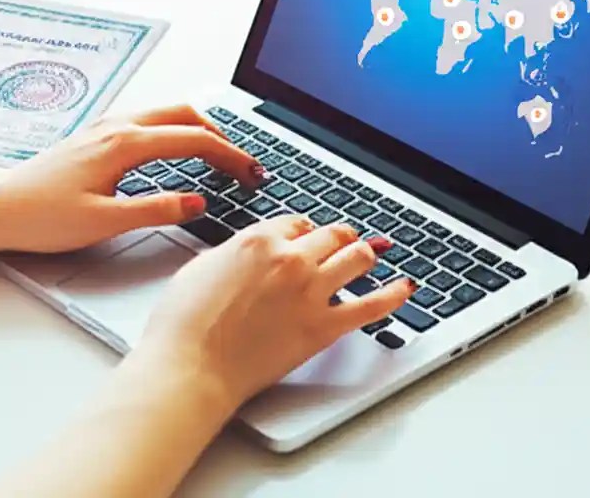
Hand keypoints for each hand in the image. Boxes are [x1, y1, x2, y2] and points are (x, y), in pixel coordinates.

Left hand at [0, 105, 262, 253]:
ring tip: (220, 158)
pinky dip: (176, 132)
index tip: (253, 174)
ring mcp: (104, 128)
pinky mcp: (95, 137)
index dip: (232, 156)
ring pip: (167, 114)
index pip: (195, 140)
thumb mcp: (104, 222)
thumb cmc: (39, 217)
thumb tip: (197, 202)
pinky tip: (177, 154)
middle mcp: (116, 127)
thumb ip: (156, 209)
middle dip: (223, 136)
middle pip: (186, 115)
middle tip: (244, 164)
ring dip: (200, 130)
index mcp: (124, 144)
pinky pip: (148, 123)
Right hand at [138, 216, 415, 411]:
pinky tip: (405, 287)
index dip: (302, 232)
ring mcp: (311, 292)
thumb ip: (235, 253)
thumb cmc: (184, 324)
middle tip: (340, 243)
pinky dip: (394, 295)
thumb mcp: (201, 267)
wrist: (191, 367)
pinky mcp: (324, 327)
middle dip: (336, 238)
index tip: (303, 239)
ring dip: (364, 254)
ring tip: (367, 257)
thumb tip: (248, 253)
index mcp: (259, 240)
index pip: (297, 223)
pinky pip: (373, 305)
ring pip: (358, 257)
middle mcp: (291, 260)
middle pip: (332, 234)